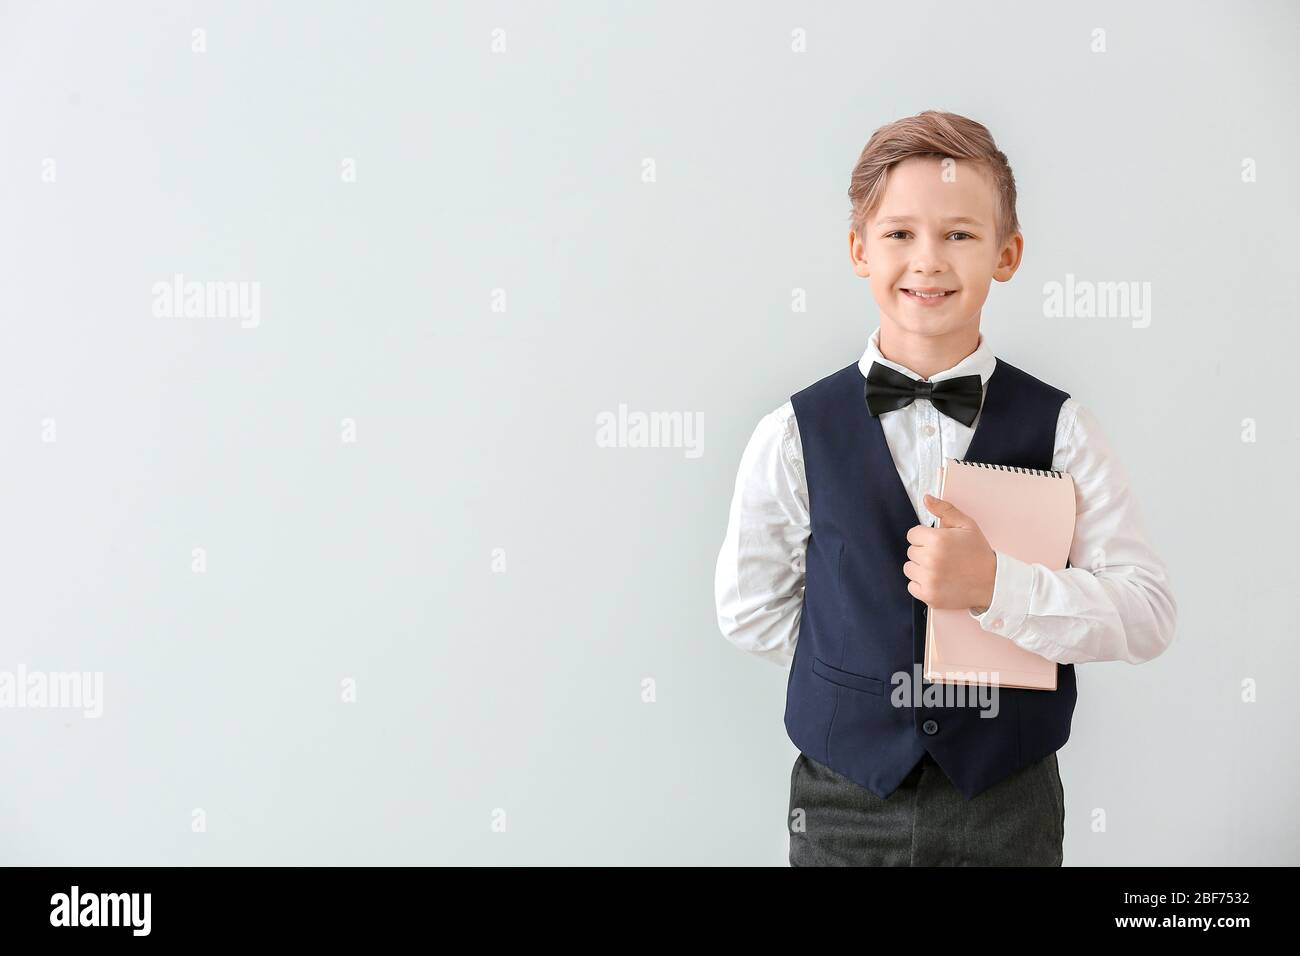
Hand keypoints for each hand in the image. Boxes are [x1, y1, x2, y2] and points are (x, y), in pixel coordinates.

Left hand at [903, 493, 996, 610]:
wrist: (993, 583)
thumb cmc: (979, 553)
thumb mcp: (967, 526)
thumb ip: (945, 510)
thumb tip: (927, 498)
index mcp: (937, 540)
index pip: (912, 534)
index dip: (925, 537)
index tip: (937, 542)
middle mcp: (930, 560)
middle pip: (911, 551)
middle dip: (924, 551)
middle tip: (943, 556)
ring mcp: (929, 579)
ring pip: (909, 568)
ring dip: (921, 568)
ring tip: (940, 568)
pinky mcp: (929, 596)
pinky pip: (912, 586)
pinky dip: (921, 584)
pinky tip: (937, 580)